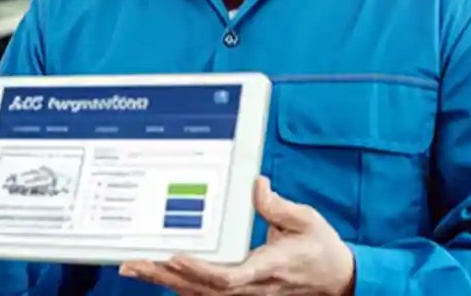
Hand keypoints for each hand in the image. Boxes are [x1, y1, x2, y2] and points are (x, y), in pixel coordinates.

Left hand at [119, 177, 355, 294]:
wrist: (337, 278)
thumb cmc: (320, 248)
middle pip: (200, 289)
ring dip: (164, 281)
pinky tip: (157, 274)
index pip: (228, 277)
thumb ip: (278, 206)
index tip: (176, 256)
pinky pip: (204, 293)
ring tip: (133, 267)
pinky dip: (178, 284)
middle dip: (165, 276)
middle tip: (133, 263)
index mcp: (267, 268)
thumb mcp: (306, 220)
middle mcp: (251, 286)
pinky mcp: (240, 292)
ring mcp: (244, 293)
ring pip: (198, 294)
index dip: (199, 270)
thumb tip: (257, 184)